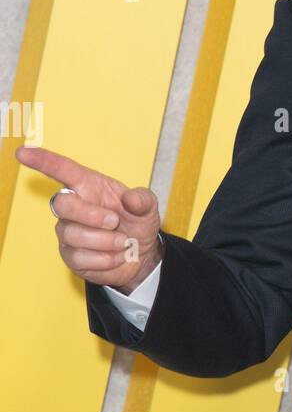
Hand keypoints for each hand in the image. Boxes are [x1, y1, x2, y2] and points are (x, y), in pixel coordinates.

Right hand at [15, 145, 163, 293]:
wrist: (141, 255)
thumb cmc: (137, 223)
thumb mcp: (148, 208)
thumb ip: (143, 200)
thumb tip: (132, 199)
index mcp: (88, 187)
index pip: (61, 170)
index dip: (42, 161)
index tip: (23, 152)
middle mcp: (73, 207)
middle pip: (63, 204)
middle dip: (91, 215)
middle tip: (115, 222)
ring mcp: (68, 232)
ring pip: (73, 234)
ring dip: (104, 241)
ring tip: (124, 243)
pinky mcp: (70, 256)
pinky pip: (80, 258)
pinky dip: (105, 259)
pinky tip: (116, 256)